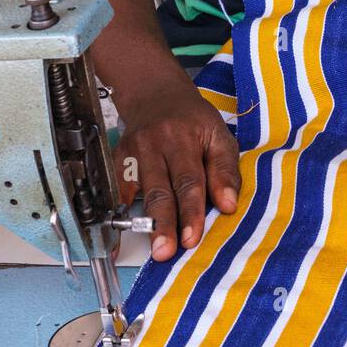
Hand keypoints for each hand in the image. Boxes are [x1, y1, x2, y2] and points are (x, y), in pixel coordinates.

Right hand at [115, 72, 240, 261]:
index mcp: (186, 138)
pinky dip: (119, 213)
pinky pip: (119, 189)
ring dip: (146, 223)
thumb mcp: (218, 135)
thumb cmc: (193, 120)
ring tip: (152, 249)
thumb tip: (228, 205)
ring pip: (142, 192)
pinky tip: (118, 235)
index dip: (192, 211)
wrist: (157, 94)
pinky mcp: (120, 158)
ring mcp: (135, 151)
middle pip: (162, 189)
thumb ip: (224, 170)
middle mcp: (158, 144)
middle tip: (166, 252)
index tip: (192, 238)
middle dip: (165, 223)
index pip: (191, 180)